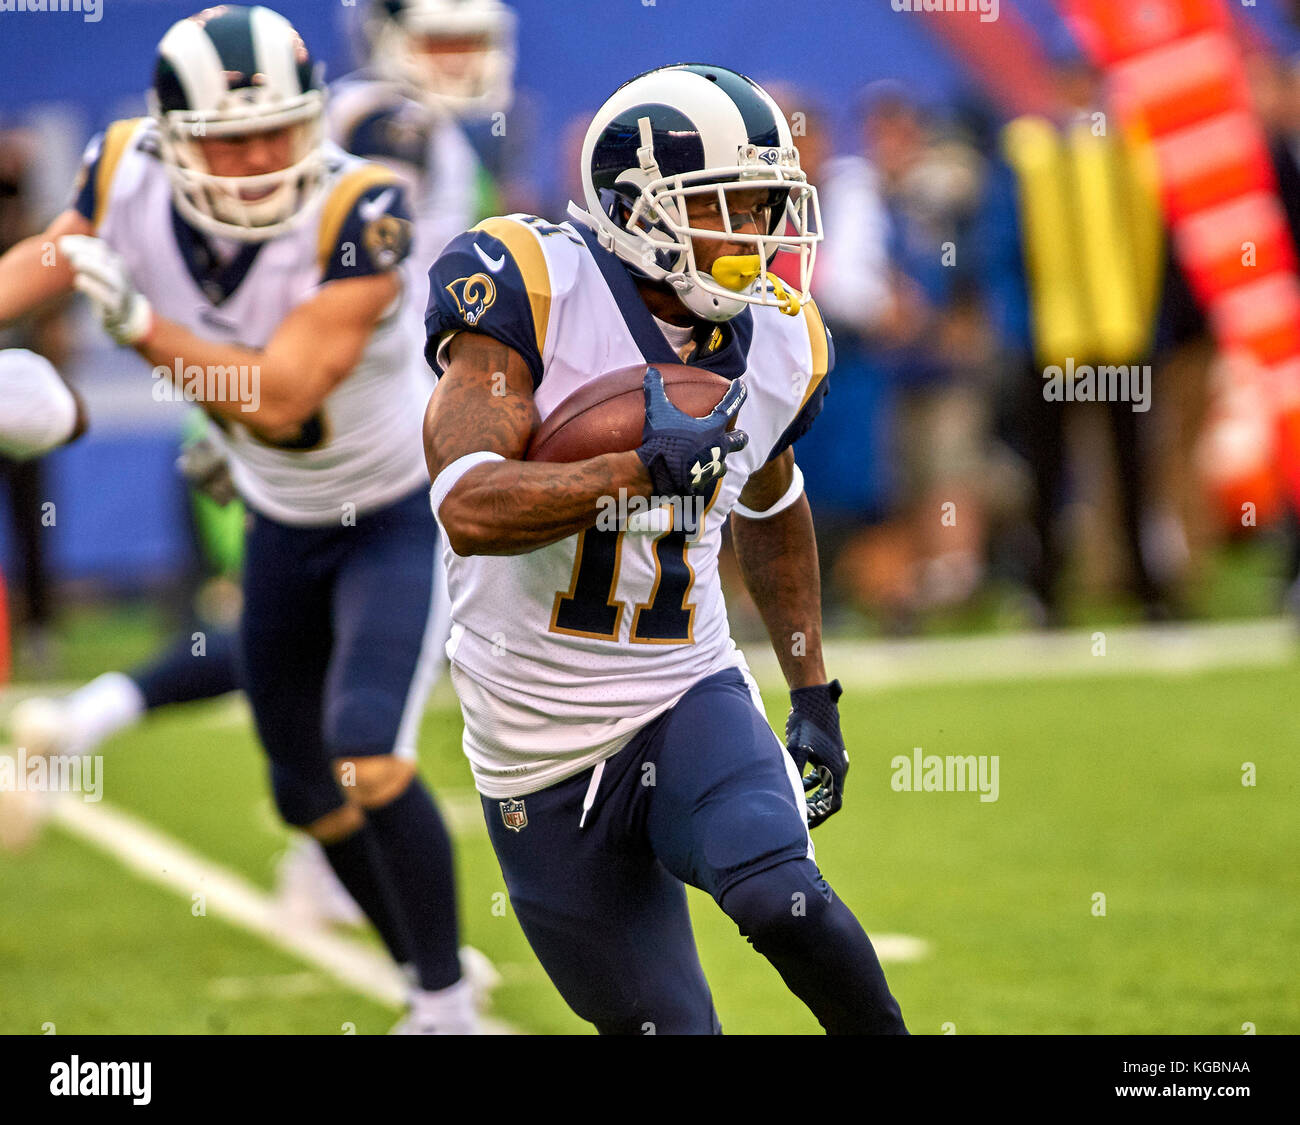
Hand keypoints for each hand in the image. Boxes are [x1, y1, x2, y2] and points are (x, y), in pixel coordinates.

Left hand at [57, 235, 152, 345]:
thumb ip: (85, 258)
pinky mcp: (116, 307)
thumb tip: (62, 242)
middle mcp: (120, 274)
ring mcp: (120, 290)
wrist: (129, 316)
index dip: (81, 243)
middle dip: (83, 251)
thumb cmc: (107, 290)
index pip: (99, 247)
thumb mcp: (100, 272)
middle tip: (63, 248)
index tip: (61, 242)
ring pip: (108, 275)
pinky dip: (92, 287)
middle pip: (103, 258)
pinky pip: (106, 296)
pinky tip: (78, 281)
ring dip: (91, 266)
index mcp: (115, 264)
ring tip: (75, 262)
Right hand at [636, 365, 747, 496]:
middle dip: (739, 437)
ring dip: (719, 461)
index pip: (731, 406)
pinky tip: (691, 477)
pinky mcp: (699, 486)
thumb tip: (651, 371)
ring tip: (713, 460)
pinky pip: (703, 482)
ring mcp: (710, 470)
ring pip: (722, 466)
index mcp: (712, 429)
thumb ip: (655, 389)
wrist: (655, 475)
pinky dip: (698, 478)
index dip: (737, 394)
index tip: (741, 385)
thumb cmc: (661, 440)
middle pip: (738, 441)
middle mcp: (717, 450)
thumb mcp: (657, 411)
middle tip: (739, 434)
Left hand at [785, 679, 846, 828]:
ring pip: (827, 786)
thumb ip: (794, 770)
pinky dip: (813, 782)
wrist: (815, 700)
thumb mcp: (797, 748)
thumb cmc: (806, 723)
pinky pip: (824, 775)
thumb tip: (785, 790)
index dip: (819, 816)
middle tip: (799, 817)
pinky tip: (800, 782)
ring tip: (799, 804)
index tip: (805, 823)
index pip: (832, 804)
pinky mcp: (829, 753)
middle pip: (831, 798)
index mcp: (835, 770)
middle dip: (816, 809)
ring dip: (814, 796)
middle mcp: (839, 767)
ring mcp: (835, 759)